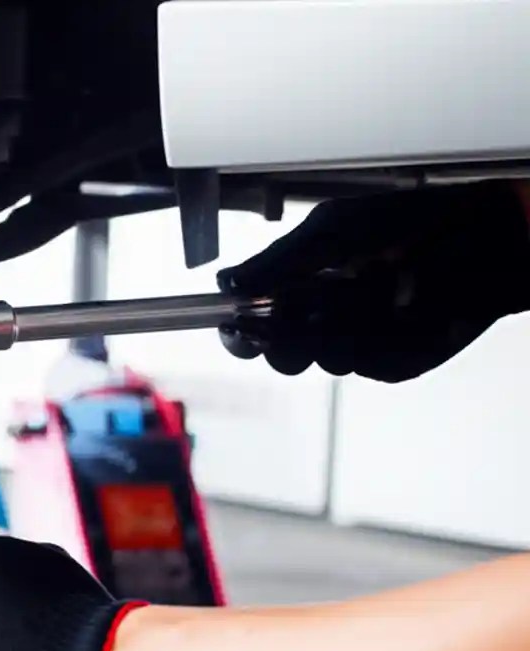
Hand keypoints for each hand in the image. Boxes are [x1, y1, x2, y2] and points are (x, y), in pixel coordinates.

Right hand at [218, 180, 529, 381]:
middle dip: (286, 339)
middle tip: (304, 316)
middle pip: (282, 353)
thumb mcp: (335, 229)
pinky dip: (387, 340)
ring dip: (347, 331)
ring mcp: (360, 342)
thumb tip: (228, 280)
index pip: (252, 318)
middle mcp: (325, 318)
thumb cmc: (412, 222)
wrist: (485, 238)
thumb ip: (280, 259)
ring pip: (330, 359)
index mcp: (301, 285)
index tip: (234, 323)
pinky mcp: (397, 359)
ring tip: (377, 293)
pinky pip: (374, 364)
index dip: (239, 327)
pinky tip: (407, 312)